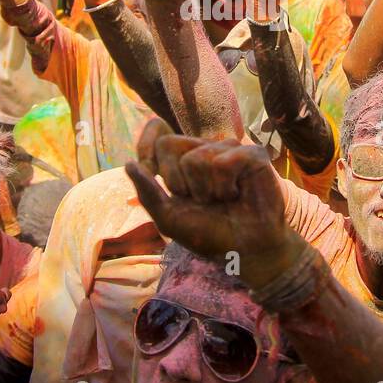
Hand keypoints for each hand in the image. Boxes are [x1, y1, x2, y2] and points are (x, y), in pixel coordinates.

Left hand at [124, 122, 306, 291]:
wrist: (245, 251)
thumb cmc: (209, 235)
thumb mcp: (169, 218)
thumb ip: (148, 193)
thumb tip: (129, 164)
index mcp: (182, 160)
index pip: (157, 132)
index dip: (146, 145)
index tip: (150, 171)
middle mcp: (205, 149)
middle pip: (170, 145)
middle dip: (177, 182)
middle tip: (198, 200)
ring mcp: (229, 149)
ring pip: (197, 157)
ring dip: (205, 190)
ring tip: (222, 200)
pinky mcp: (252, 154)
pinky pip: (225, 160)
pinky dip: (226, 185)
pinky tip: (236, 194)